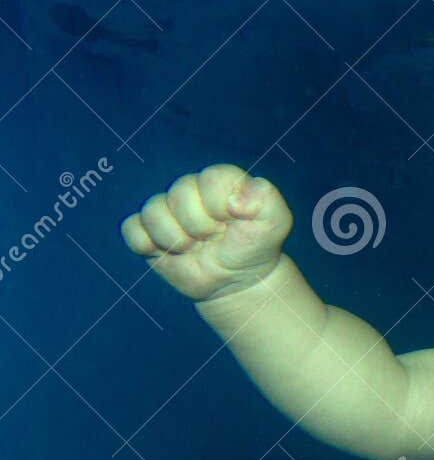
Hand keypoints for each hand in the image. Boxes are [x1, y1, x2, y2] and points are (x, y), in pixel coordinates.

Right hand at [121, 164, 292, 301]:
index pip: (210, 179)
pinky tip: (170, 253)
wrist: (237, 280)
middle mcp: (189, 190)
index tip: (234, 222)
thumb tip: (237, 198)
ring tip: (195, 248)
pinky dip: (148, 245)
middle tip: (215, 239)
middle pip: (179, 195)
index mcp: (218, 180)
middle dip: (201, 226)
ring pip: (153, 212)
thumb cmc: (255, 246)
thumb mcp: (275, 223)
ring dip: (177, 239)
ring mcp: (166, 210)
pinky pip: (132, 230)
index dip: (221, 207)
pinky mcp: (146, 232)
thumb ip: (267, 201)